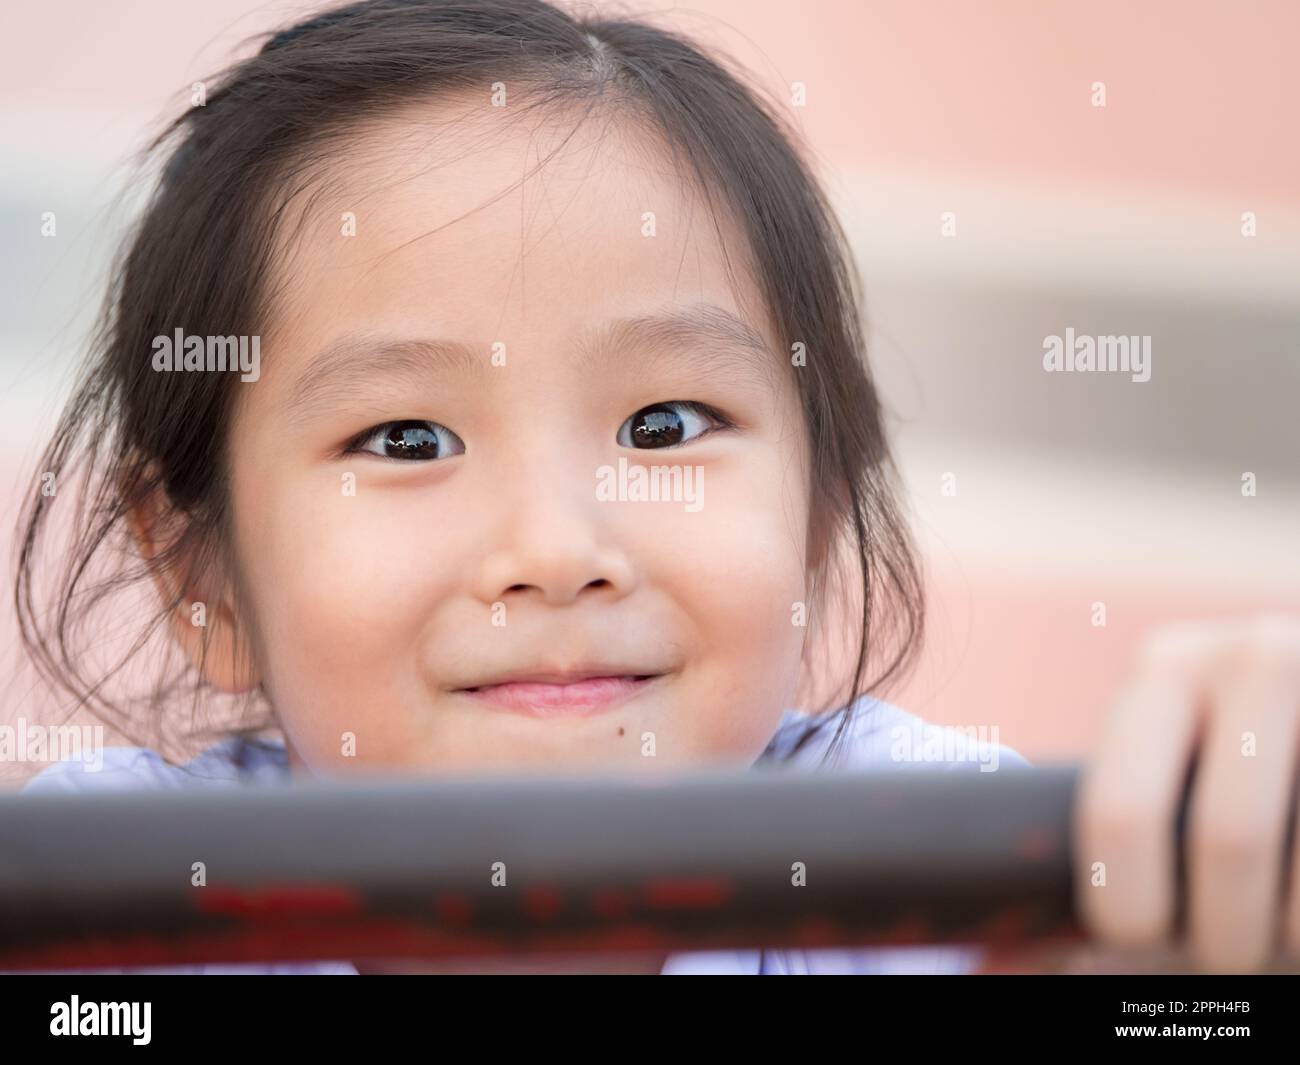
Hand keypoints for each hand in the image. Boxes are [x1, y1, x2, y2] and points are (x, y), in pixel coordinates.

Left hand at [1075, 612, 1299, 971]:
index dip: (1125, 906)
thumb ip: (1096, 875)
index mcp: (1163, 672)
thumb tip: (989, 963)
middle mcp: (1249, 656)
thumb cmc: (1231, 798)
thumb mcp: (1164, 807)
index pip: (1121, 810)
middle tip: (1221, 955)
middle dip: (1222, 935)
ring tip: (1275, 926)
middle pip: (1228, 840)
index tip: (1134, 937)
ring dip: (1287, 930)